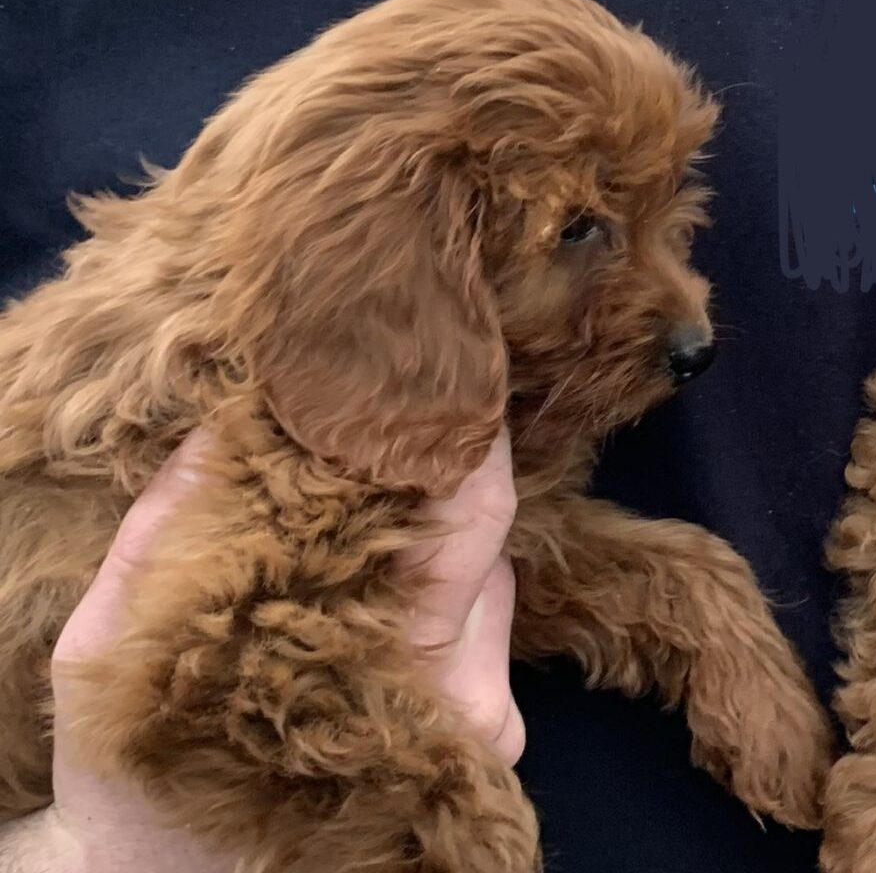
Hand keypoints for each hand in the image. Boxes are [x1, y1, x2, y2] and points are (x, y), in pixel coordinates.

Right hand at [0, 429, 520, 872]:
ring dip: (435, 524)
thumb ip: (168, 532)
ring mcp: (489, 722)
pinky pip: (483, 618)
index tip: (437, 363)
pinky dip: (439, 576)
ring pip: (489, 573)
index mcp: (398, 672)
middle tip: (404, 392)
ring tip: (372, 483)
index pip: (471, 512)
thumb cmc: (141, 775)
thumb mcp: (116, 649)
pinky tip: (380, 565)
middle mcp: (467, 701)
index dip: (463, 428)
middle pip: (490, 532)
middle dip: (449, 456)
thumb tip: (220, 423)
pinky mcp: (495, 733)